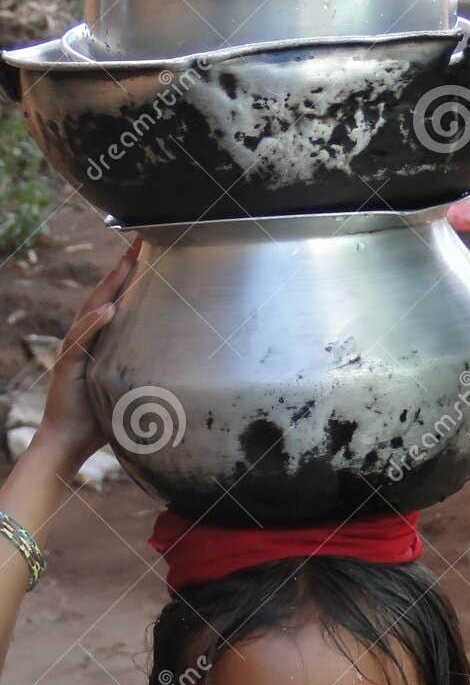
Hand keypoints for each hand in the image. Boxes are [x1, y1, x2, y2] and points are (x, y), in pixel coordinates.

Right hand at [34, 239, 140, 468]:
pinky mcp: (68, 366)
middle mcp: (87, 338)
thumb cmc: (103, 416)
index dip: (131, 275)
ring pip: (91, 311)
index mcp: (102, 340)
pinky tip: (107, 310)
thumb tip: (185, 363)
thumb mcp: (132, 386)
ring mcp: (75, 349)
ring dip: (109, 288)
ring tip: (126, 265)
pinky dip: (93, 324)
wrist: (70, 442)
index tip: (150, 249)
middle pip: (104, 296)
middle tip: (139, 242)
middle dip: (121, 269)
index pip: (117, 300)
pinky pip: (81, 341)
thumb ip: (148, 369)